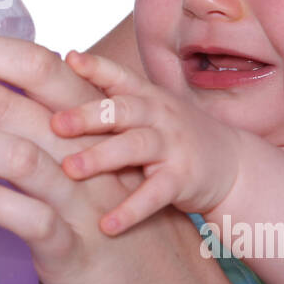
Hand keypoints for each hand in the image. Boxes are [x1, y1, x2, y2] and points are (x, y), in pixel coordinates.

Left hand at [0, 32, 191, 283]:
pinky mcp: (79, 251)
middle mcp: (90, 152)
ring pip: (19, 153)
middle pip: (12, 99)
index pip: (33, 63)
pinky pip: (34, 220)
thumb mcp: (93, 168)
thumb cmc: (121, 229)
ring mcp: (86, 202)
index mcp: (92, 122)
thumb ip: (50, 133)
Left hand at [51, 49, 244, 233]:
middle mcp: (158, 115)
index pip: (118, 75)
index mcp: (144, 96)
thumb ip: (106, 97)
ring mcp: (172, 146)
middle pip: (122, 110)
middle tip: (55, 124)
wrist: (230, 163)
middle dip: (88, 115)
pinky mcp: (183, 180)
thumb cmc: (170, 133)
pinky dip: (131, 210)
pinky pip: (155, 194)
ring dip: (101, 157)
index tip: (68, 59)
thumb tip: (53, 75)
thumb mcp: (145, 109)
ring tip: (69, 170)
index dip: (95, 66)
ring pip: (135, 146)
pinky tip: (107, 225)